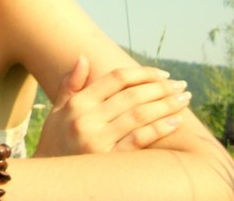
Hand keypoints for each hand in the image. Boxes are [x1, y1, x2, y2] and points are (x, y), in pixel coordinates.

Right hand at [34, 56, 190, 156]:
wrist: (52, 177)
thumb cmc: (56, 140)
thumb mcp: (58, 109)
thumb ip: (71, 84)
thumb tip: (83, 57)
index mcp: (78, 103)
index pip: (115, 79)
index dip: (141, 73)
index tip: (161, 72)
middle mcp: (87, 119)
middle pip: (131, 96)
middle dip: (160, 87)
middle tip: (179, 84)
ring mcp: (98, 140)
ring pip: (139, 115)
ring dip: (165, 105)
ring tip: (183, 99)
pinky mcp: (109, 160)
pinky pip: (139, 139)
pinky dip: (159, 128)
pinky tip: (175, 121)